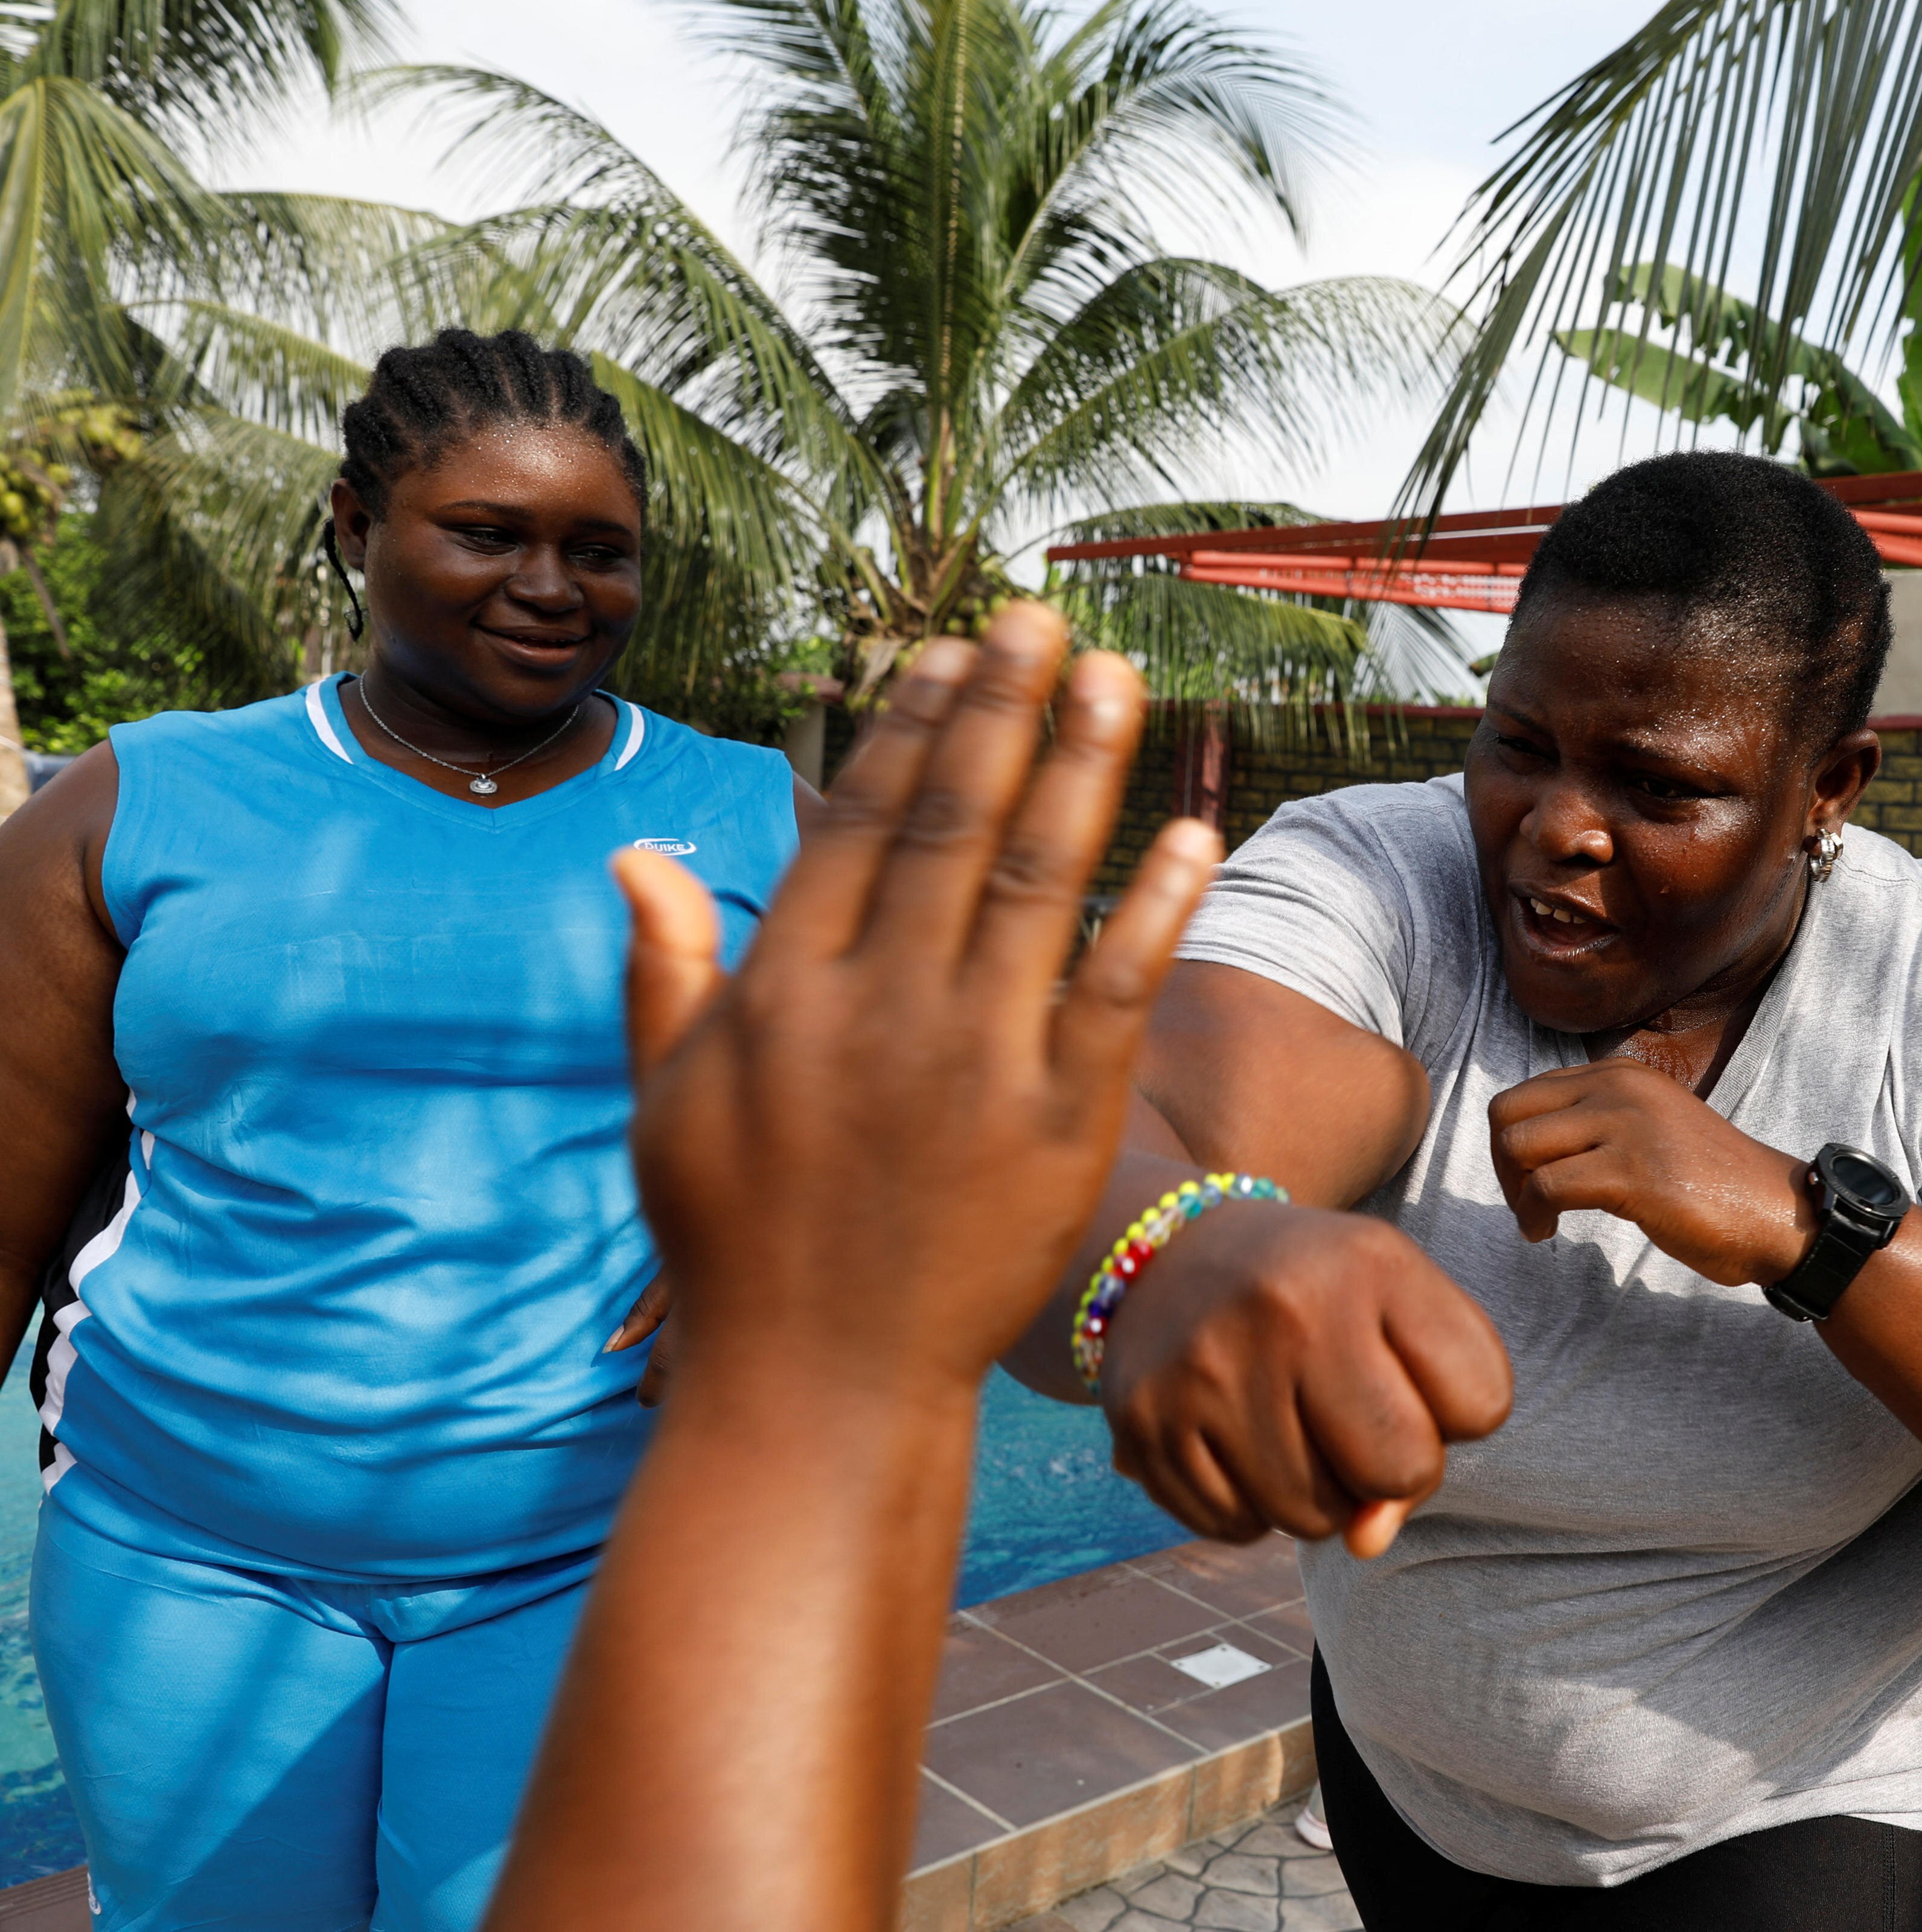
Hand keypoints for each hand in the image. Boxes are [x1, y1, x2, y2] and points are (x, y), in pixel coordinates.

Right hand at [611, 605, 1218, 1401]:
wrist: (820, 1390)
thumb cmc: (737, 1247)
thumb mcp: (669, 1107)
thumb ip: (667, 972)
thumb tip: (638, 853)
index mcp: (786, 992)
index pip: (863, 824)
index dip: (914, 728)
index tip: (951, 655)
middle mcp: (881, 1009)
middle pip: (959, 823)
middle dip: (1004, 708)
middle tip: (1044, 620)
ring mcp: (975, 1064)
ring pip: (1043, 881)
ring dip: (1084, 768)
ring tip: (1115, 679)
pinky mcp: (1059, 1124)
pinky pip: (1117, 991)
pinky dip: (1158, 908)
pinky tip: (1194, 831)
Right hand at [1099, 1200, 1511, 1556]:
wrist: (1168, 1254)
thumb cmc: (1314, 1297)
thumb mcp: (1393, 1314)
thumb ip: (1426, 1429)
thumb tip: (1366, 1542)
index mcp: (1372, 1262)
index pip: (1481, 1404)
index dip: (1455, 1413)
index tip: (1409, 1375)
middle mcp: (1287, 1309)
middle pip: (1398, 1471)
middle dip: (1388, 1469)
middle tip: (1347, 1418)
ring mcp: (1208, 1369)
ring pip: (1316, 1520)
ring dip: (1317, 1496)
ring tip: (1286, 1422)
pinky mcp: (1144, 1422)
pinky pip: (1236, 1528)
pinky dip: (1248, 1505)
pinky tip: (1233, 1438)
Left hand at [1488, 1056, 1817, 1285]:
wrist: (1775, 1212)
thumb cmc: (1711, 1183)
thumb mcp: (1650, 1126)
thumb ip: (1599, 1118)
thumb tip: (1534, 1141)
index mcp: (1619, 1072)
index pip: (1527, 1094)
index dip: (1512, 1143)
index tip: (1530, 1180)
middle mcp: (1617, 1086)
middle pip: (1508, 1113)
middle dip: (1502, 1165)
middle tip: (1526, 1202)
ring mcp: (1625, 1125)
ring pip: (1518, 1146)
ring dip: (1514, 1193)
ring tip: (1538, 1221)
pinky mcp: (1632, 1172)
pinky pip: (1546, 1187)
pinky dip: (1533, 1215)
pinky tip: (1548, 1233)